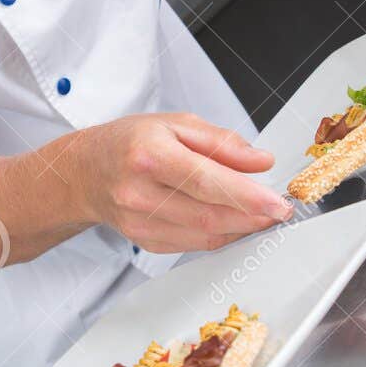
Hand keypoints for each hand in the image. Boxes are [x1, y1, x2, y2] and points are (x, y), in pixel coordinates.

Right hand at [72, 112, 293, 252]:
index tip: (278, 203)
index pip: (206, 181)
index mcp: (149, 155)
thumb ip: (221, 142)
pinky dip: (221, 233)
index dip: (247, 196)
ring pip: (206, 234)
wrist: (85, 173)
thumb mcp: (175, 123)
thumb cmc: (129, 142)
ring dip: (241, 227)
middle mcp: (140, 193)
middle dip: (253, 216)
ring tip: (260, 212)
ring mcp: (141, 223)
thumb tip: (261, 162)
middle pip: (209, 214)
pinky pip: (195, 243)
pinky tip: (231, 220)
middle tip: (280, 209)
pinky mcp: (146, 242)